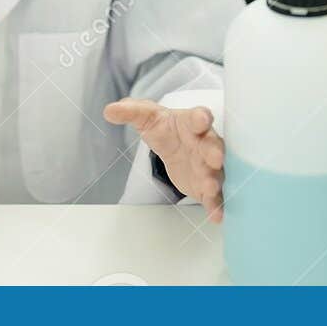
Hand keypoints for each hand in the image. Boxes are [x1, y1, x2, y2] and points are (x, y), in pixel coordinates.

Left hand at [103, 99, 224, 220]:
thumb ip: (130, 112)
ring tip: (211, 188)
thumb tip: (109, 111)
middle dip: (214, 152)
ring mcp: (207, 165)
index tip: (202, 119)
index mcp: (190, 122)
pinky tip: (216, 215)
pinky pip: (214, 195)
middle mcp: (204, 142)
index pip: (197, 116)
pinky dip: (216, 205)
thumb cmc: (164, 126)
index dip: (200, 117)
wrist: (174, 143)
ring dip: (214, 180)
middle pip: (212, 145)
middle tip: (215, 158)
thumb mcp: (145, 117)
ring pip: (215, 172)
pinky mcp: (205, 185)